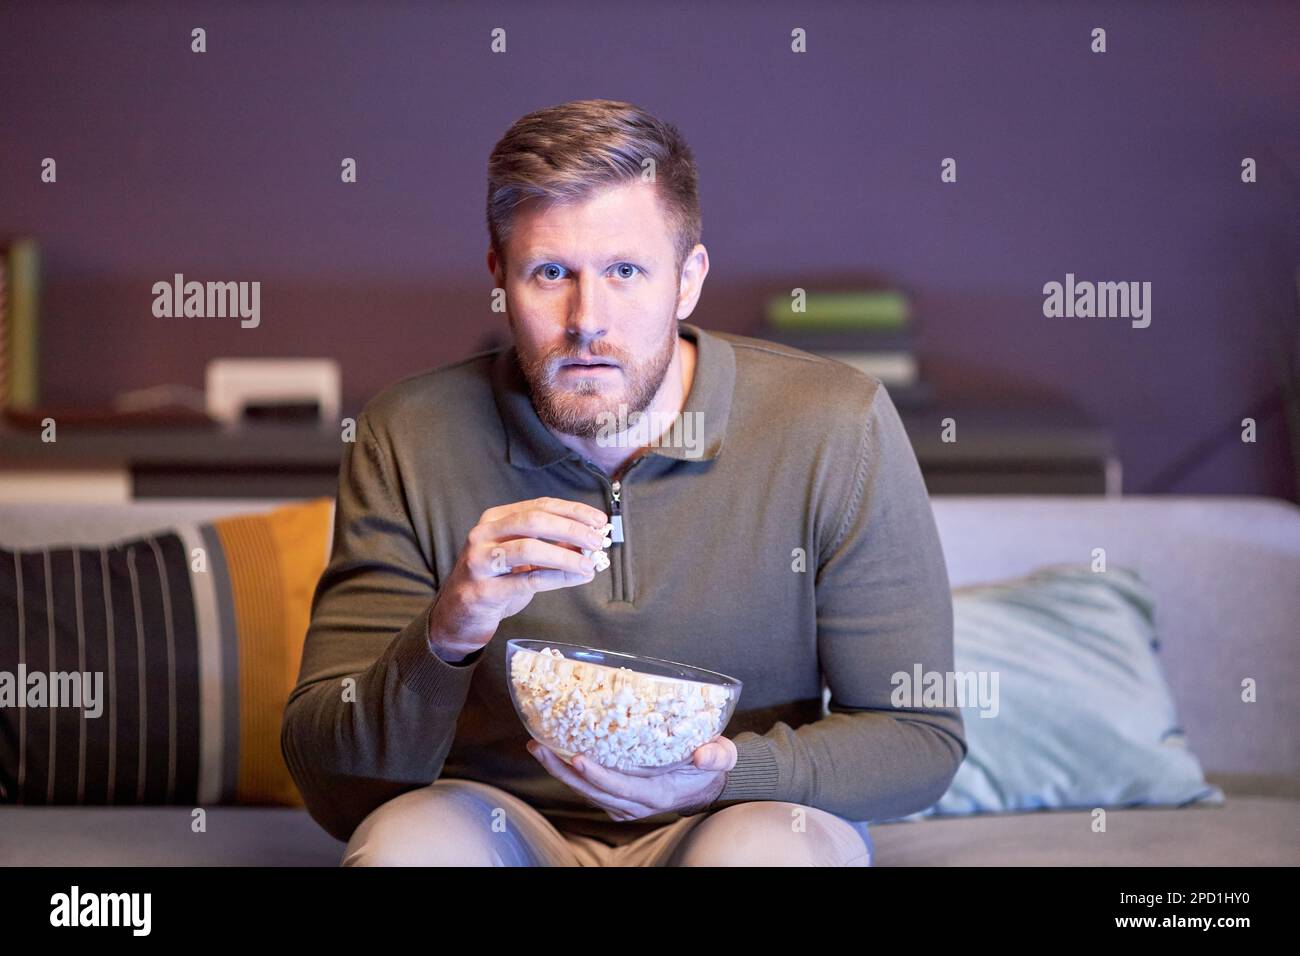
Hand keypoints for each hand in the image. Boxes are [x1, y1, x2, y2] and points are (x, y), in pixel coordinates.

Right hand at [428, 497, 608, 658]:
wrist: (459, 615)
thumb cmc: (495, 581)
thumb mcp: (521, 556)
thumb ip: (551, 544)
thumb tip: (589, 540)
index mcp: (495, 519)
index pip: (539, 505)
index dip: (573, 511)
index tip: (599, 520)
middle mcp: (484, 534)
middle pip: (534, 521)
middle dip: (571, 529)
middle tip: (597, 542)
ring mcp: (480, 561)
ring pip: (529, 548)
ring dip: (566, 556)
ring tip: (589, 565)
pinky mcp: (483, 590)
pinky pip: (527, 580)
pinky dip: (557, 578)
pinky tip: (576, 578)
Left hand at [527, 735, 737, 820]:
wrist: (706, 785)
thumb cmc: (710, 765)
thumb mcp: (722, 756)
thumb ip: (717, 755)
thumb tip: (705, 754)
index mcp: (658, 794)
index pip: (622, 787)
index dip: (599, 775)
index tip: (577, 757)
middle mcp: (636, 804)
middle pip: (594, 790)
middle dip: (564, 770)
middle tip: (540, 747)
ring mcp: (624, 804)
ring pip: (586, 790)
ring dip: (560, 770)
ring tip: (538, 747)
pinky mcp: (617, 798)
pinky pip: (589, 788)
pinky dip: (570, 772)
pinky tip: (554, 752)